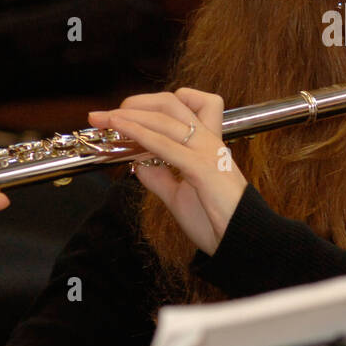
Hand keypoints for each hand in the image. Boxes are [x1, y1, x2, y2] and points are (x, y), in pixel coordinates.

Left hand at [89, 88, 247, 255]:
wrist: (241, 241)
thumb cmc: (217, 221)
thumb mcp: (179, 196)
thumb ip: (160, 178)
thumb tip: (138, 164)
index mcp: (207, 144)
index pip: (187, 104)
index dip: (154, 105)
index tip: (127, 115)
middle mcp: (208, 140)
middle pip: (171, 103)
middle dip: (135, 103)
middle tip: (106, 115)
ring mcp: (206, 151)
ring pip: (164, 119)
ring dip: (128, 115)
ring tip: (103, 119)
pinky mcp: (202, 168)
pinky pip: (165, 145)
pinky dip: (139, 134)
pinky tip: (120, 131)